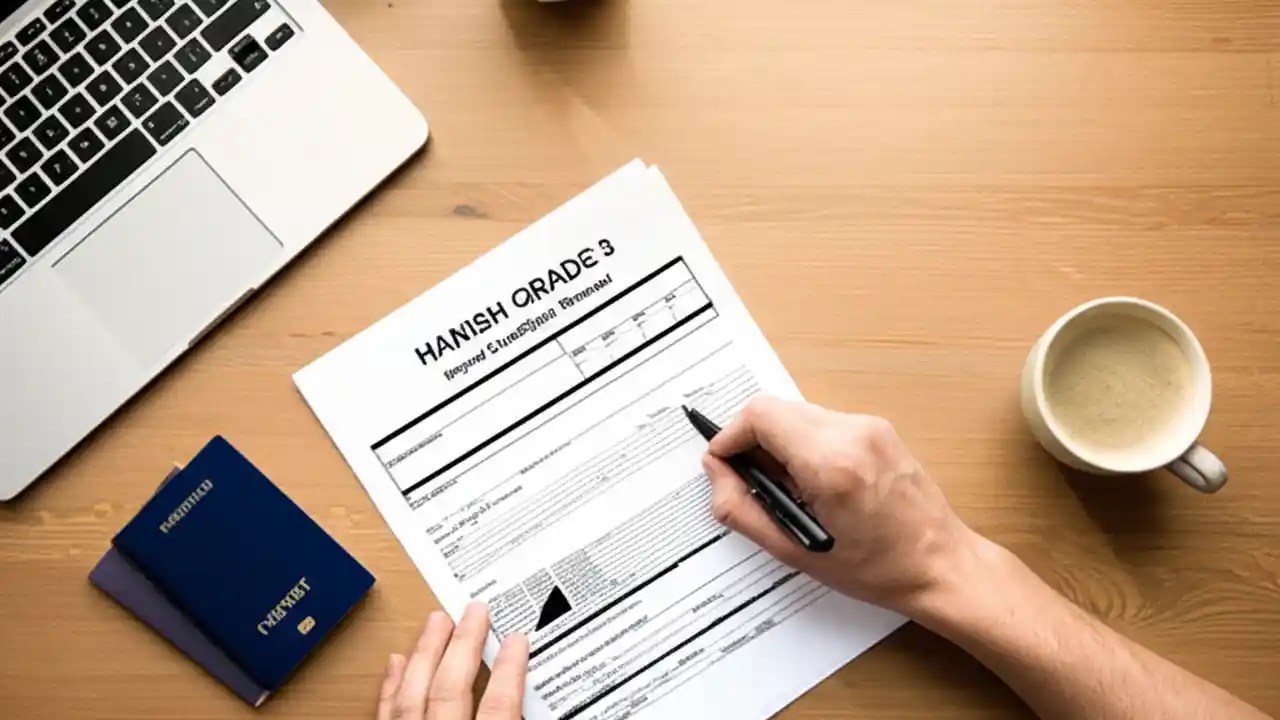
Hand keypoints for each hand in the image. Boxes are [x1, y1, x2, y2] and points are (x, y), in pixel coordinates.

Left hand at [377, 603, 528, 719]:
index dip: (509, 671)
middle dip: (464, 646)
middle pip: (450, 690)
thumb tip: (541, 707)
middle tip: (475, 612)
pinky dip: (391, 686)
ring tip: (437, 621)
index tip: (517, 640)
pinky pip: (385, 714)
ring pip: (412, 696)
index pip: (498, 708)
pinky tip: (396, 661)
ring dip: (425, 654)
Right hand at [703, 396, 978, 614]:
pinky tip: (815, 483)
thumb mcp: (795, 552)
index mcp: (831, 464)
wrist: (941, 566)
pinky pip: (823, 422)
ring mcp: (870, 427)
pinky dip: (805, 444)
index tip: (723, 464)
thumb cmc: (879, 568)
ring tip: (789, 490)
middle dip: (753, 441)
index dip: (730, 437)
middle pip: (776, 409)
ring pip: (798, 413)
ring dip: (780, 443)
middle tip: (754, 484)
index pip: (760, 415)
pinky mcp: (879, 428)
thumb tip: (716, 473)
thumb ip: (742, 509)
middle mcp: (852, 434)